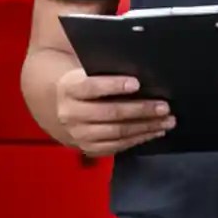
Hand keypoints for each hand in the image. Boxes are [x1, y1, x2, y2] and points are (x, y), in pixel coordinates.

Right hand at [55, 68, 174, 156]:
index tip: (136, 83)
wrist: (51, 106)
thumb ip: (102, 70)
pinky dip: (138, 139)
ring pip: (116, 133)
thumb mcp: (81, 70)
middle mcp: (71, 114)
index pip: (91, 87)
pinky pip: (116, 146)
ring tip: (166, 121)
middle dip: (140, 110)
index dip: (114, 85)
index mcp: (68, 88)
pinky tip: (154, 132)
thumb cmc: (78, 82)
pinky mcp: (88, 148)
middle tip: (164, 106)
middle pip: (109, 112)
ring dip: (145, 127)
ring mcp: (79, 135)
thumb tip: (138, 69)